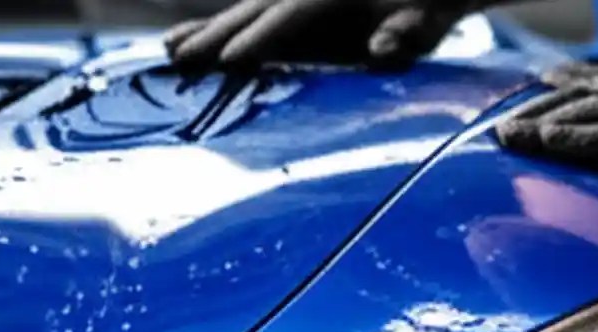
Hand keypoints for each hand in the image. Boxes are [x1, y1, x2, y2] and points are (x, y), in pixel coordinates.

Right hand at [165, 0, 471, 68]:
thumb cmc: (429, 9)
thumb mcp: (426, 21)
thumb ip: (404, 32)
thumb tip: (381, 47)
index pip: (290, 14)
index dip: (262, 37)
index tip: (232, 60)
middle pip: (254, 11)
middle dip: (218, 35)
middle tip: (182, 60)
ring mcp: (295, 1)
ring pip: (242, 12)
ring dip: (205, 32)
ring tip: (168, 52)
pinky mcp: (289, 13)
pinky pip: (247, 21)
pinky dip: (216, 31)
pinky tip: (181, 45)